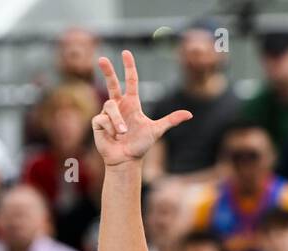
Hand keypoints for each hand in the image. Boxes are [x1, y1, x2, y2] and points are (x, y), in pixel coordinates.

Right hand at [93, 51, 192, 166]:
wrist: (126, 159)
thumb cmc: (140, 145)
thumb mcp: (157, 130)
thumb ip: (171, 120)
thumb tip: (189, 114)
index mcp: (132, 103)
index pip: (130, 81)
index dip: (129, 67)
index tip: (125, 53)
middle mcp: (119, 105)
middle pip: (111, 83)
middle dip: (107, 70)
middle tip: (101, 59)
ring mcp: (106, 113)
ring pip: (110, 106)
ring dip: (118, 121)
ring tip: (122, 133)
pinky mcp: (98, 121)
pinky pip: (103, 119)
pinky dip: (110, 129)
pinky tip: (112, 136)